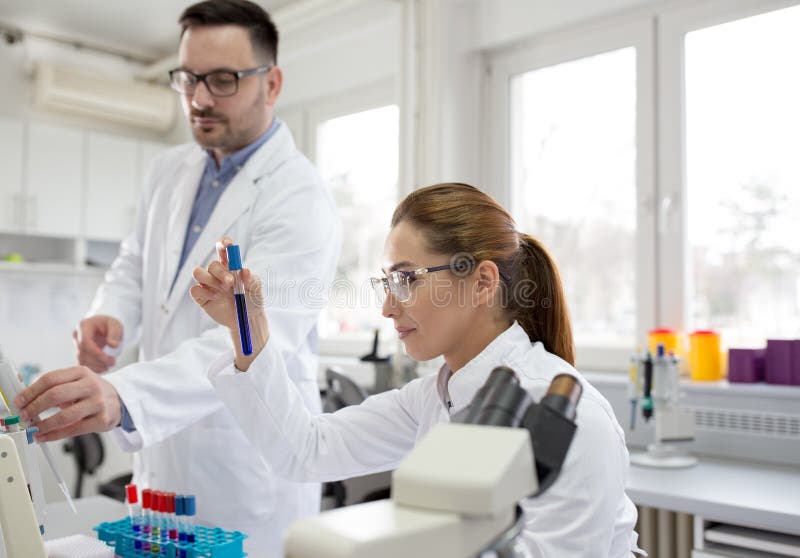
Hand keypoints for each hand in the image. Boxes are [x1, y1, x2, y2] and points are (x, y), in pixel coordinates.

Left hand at [13, 366, 121, 441]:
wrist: (119, 401)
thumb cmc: (92, 392)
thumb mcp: (77, 381)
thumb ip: (55, 387)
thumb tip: (27, 400)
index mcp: (81, 372)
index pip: (50, 379)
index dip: (31, 391)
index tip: (20, 401)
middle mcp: (91, 385)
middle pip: (55, 395)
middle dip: (34, 407)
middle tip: (25, 416)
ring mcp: (98, 402)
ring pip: (65, 415)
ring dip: (44, 424)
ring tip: (35, 429)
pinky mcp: (102, 419)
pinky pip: (74, 430)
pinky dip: (55, 435)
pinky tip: (46, 436)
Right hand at [73, 315, 123, 371]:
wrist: (106, 327)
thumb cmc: (111, 324)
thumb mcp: (116, 325)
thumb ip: (115, 334)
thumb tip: (113, 345)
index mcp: (84, 325)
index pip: (85, 341)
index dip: (96, 352)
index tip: (109, 359)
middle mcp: (76, 336)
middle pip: (82, 353)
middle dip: (98, 360)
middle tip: (113, 363)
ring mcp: (76, 346)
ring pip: (81, 360)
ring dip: (96, 366)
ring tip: (110, 365)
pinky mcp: (79, 354)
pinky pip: (83, 365)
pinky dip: (94, 369)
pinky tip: (105, 368)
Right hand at [191, 237, 268, 369]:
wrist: (247, 319)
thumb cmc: (252, 300)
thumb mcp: (256, 289)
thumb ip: (251, 279)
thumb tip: (244, 270)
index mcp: (230, 266)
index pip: (223, 250)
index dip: (223, 244)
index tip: (227, 245)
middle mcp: (217, 273)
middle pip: (212, 264)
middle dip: (220, 272)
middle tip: (230, 283)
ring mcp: (208, 284)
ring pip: (198, 272)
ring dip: (210, 280)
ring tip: (223, 291)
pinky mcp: (201, 296)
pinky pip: (194, 289)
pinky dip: (205, 292)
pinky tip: (216, 298)